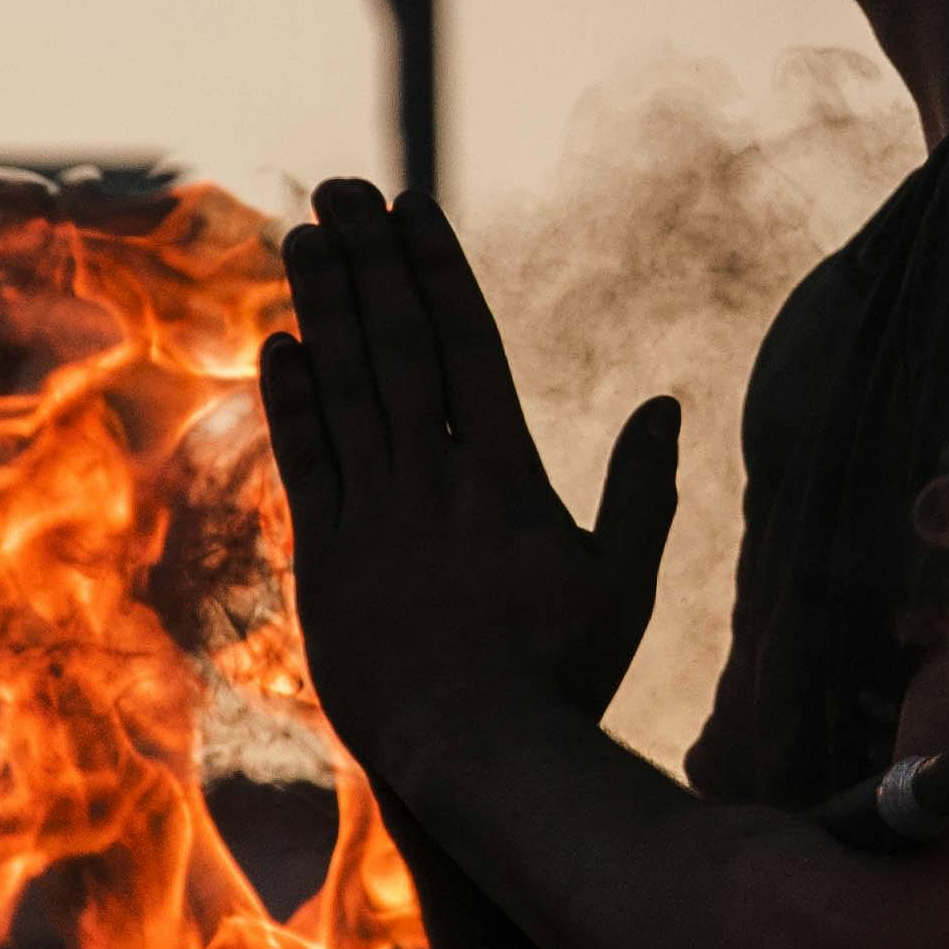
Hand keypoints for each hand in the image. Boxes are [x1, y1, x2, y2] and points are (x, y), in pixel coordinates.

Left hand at [257, 181, 681, 797]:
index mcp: (505, 474)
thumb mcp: (625, 582)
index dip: (435, 269)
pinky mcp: (326, 562)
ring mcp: (373, 518)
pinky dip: (292, 400)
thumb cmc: (563, 676)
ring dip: (323, 307)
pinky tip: (281, 345)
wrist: (478, 757)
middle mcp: (433, 479)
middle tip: (341, 191)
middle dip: (370, 261)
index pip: (466, 344)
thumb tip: (667, 405)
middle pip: (394, 346)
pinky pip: (305, 463)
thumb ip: (643, 491)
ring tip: (303, 238)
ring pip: (343, 389)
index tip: (413, 207)